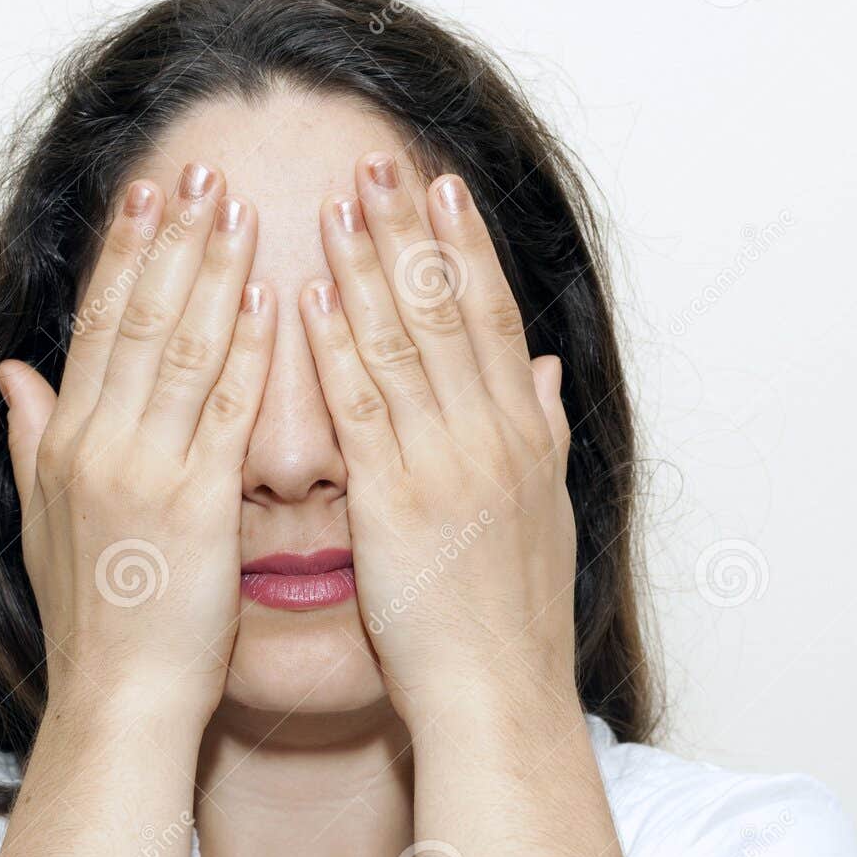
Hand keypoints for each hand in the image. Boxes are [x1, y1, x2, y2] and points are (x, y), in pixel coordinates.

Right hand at [0, 163, 274, 722]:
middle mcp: (95, 444)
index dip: (124, 255)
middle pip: (135, 318)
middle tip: (199, 169)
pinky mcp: (193, 505)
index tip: (148, 195)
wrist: (117, 701)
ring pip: (177, 347)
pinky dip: (245, 350)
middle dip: (170, 239)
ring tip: (237, 204)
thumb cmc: (94, 622)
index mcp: (64, 443)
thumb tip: (12, 374)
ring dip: (210, 270)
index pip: (95, 326)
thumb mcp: (42, 524)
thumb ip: (30, 441)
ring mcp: (141, 471)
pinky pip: (222, 410)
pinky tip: (270, 296)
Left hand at [299, 152, 577, 725]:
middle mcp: (495, 434)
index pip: (495, 316)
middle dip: (411, 230)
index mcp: (527, 434)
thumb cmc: (513, 617)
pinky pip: (363, 408)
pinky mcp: (397, 501)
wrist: (502, 696)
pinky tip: (308, 297)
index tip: (439, 185)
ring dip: (368, 266)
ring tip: (339, 200)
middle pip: (452, 310)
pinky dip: (336, 348)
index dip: (466, 245)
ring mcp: (449, 463)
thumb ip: (544, 432)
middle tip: (378, 160)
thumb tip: (548, 373)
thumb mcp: (546, 513)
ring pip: (407, 342)